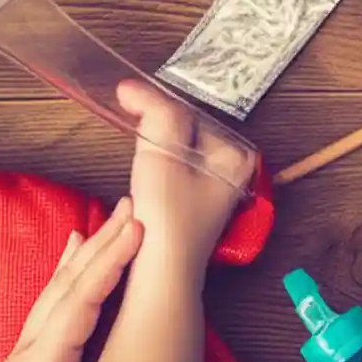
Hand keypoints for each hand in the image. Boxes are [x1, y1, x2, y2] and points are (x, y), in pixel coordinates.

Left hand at [0, 207, 141, 361]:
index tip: (137, 230)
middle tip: (132, 206)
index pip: (79, 304)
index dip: (109, 264)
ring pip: (59, 293)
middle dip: (102, 244)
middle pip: (68, 286)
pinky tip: (71, 265)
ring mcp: (26, 361)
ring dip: (86, 255)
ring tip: (106, 222)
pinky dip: (68, 279)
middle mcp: (29, 357)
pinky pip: (54, 309)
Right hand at [117, 81, 252, 269]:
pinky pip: (171, 169)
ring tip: (129, 132)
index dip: (155, 103)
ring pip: (176, 148)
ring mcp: (212, 188)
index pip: (191, 113)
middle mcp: (232, 169)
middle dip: (155, 120)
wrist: (163, 273)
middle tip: (126, 108)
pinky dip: (152, 162)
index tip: (125, 95)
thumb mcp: (164, 154)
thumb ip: (157, 114)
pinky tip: (140, 174)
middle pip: (185, 130)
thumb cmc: (169, 217)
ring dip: (151, 139)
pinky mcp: (192, 204)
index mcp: (237, 154)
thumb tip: (133, 88)